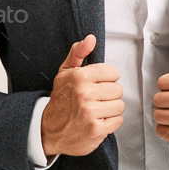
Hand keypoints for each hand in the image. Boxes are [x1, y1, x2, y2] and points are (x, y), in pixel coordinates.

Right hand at [41, 34, 124, 155]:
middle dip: (108, 94)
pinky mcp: (97, 129)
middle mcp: (85, 94)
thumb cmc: (60, 100)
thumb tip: (91, 38)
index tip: (97, 84)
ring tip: (96, 110)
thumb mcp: (65, 72)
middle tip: (95, 99)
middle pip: (118, 90)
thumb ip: (78, 52)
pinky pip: (118, 120)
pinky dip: (110, 122)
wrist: (48, 130)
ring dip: (110, 109)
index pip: (113, 73)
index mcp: (80, 77)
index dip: (106, 79)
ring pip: (120, 105)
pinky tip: (97, 120)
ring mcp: (91, 113)